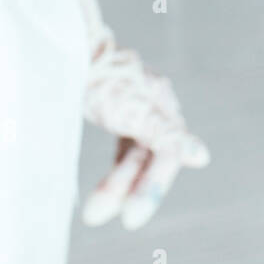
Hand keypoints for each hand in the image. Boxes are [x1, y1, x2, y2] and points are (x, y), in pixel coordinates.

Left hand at [69, 0, 210, 230]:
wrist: (62, 45)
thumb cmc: (96, 75)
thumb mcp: (129, 107)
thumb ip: (164, 133)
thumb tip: (201, 156)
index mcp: (161, 102)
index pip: (166, 153)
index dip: (151, 186)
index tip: (130, 218)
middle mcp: (153, 105)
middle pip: (149, 157)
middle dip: (126, 189)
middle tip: (96, 216)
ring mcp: (135, 107)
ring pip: (133, 157)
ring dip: (116, 185)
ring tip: (92, 214)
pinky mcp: (117, 110)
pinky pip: (123, 149)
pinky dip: (116, 170)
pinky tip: (105, 193)